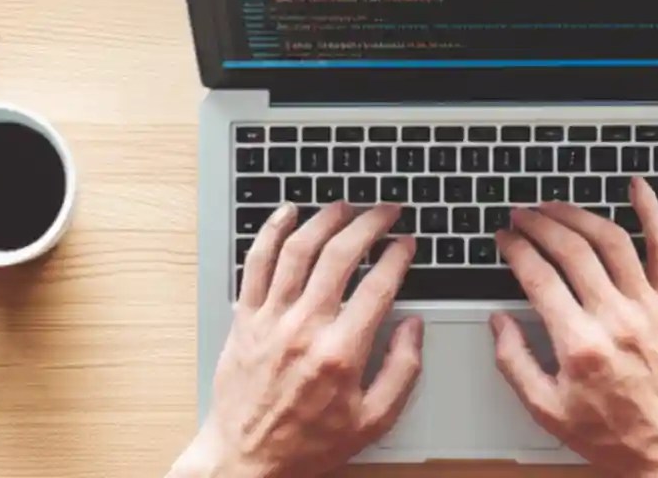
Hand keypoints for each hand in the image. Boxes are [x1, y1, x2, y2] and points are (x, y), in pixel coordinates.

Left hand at [169, 202, 421, 477]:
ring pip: (298, 249)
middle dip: (369, 223)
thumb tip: (413, 328)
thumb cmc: (308, 443)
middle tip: (385, 211)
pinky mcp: (244, 318)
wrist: (246, 458)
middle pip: (340, 255)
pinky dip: (271, 232)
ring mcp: (270, 319)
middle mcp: (304, 328)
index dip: (398, 256)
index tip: (407, 242)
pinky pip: (256, 263)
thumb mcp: (372, 421)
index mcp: (341, 353)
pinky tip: (287, 214)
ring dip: (325, 218)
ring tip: (345, 205)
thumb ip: (402, 371)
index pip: (378, 285)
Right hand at [491, 177, 657, 477]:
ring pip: (611, 241)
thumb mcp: (547, 411)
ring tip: (555, 205)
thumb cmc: (614, 436)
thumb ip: (514, 363)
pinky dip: (652, 213)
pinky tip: (638, 188)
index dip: (515, 250)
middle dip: (540, 223)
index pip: (539, 277)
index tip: (504, 238)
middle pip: (571, 250)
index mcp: (579, 344)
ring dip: (578, 214)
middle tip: (521, 214)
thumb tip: (498, 322)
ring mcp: (648, 308)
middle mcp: (615, 319)